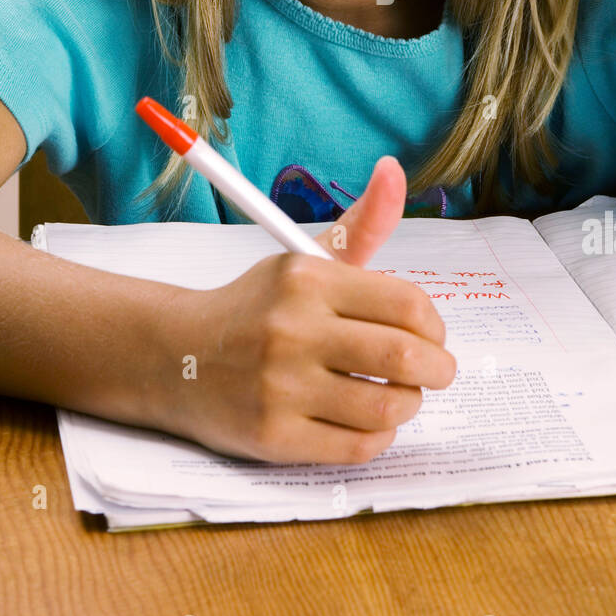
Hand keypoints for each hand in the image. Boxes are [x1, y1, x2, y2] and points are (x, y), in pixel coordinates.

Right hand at [144, 155, 455, 463]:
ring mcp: (281, 387)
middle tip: (437, 372)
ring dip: (409, 404)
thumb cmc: (257, 309)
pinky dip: (379, 437)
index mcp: (307, 280)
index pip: (406, 304)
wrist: (177, 356)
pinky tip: (369, 422)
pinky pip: (357, 446)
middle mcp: (293, 330)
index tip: (432, 335)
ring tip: (400, 396)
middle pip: (404, 357)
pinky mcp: (273, 436)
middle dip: (438, 369)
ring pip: (386, 407)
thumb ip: (361, 224)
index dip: (435, 325)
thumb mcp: (304, 262)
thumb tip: (395, 169)